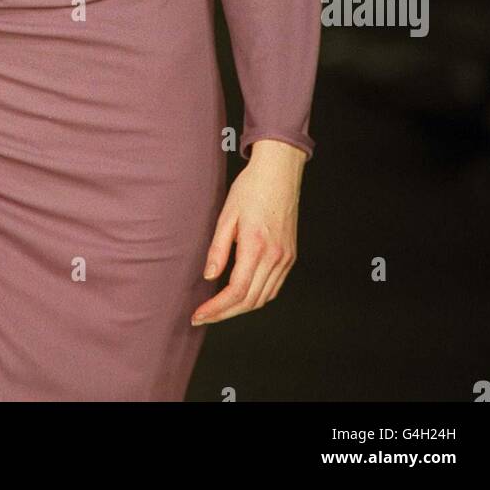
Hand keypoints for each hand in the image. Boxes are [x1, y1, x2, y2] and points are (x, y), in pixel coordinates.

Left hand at [191, 139, 305, 324]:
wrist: (279, 173)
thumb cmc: (251, 188)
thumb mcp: (227, 215)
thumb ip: (218, 249)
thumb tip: (209, 277)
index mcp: (256, 246)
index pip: (236, 291)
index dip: (216, 308)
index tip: (199, 314)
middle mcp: (275, 257)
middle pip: (250, 300)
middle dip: (225, 313)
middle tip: (204, 317)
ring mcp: (285, 258)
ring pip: (263, 298)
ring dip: (241, 308)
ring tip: (219, 310)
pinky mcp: (290, 256)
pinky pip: (274, 287)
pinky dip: (257, 297)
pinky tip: (242, 296)